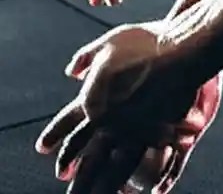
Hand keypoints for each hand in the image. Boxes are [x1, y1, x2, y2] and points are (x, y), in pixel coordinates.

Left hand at [35, 25, 221, 192]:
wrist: (181, 51)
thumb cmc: (145, 44)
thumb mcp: (107, 43)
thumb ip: (86, 59)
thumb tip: (71, 71)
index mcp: (93, 98)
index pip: (67, 123)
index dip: (53, 137)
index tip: (42, 149)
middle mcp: (110, 120)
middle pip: (87, 155)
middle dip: (74, 174)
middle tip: (64, 187)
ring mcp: (134, 130)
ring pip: (111, 166)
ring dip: (100, 186)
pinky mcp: (156, 134)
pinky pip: (143, 164)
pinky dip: (136, 178)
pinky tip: (134, 191)